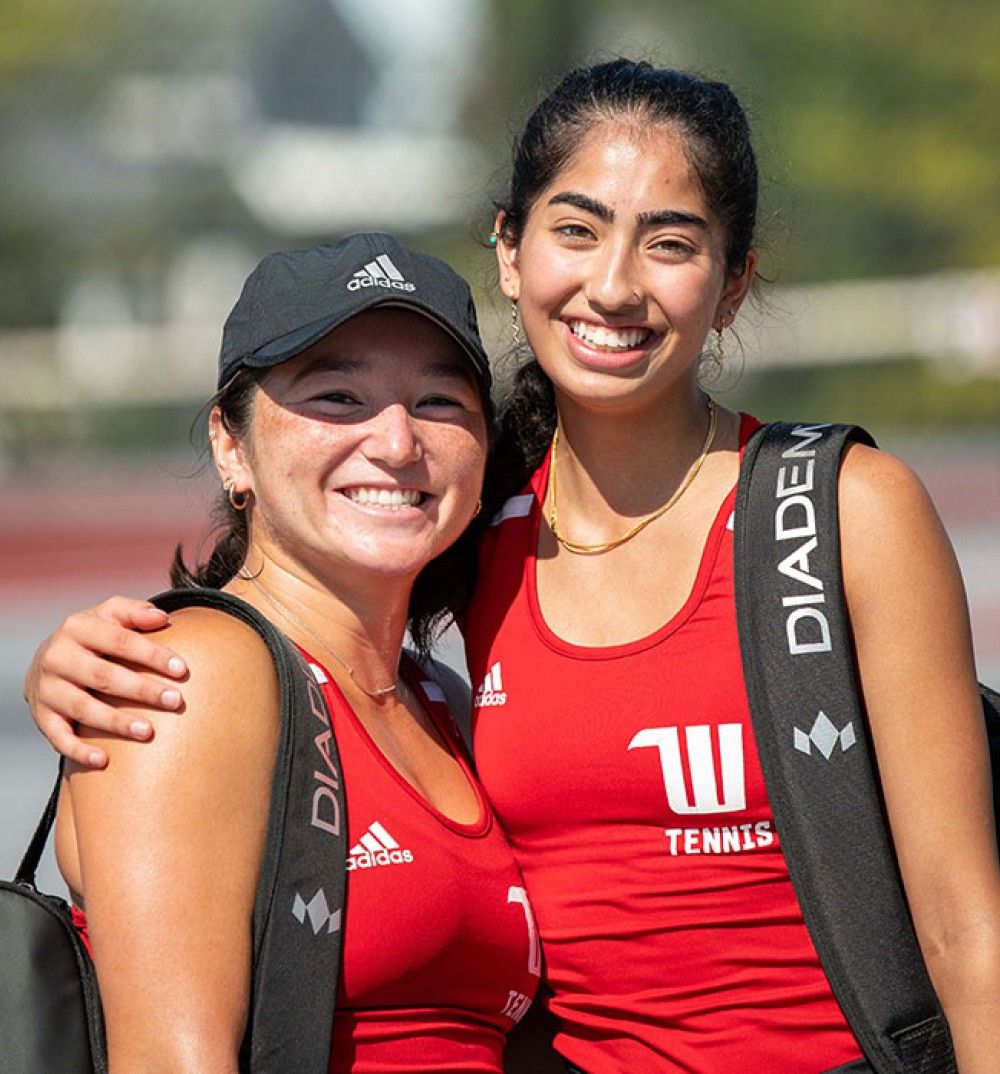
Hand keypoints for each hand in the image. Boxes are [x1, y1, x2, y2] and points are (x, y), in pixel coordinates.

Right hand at [23, 597, 188, 767]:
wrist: (49, 660)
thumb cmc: (95, 636)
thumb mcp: (110, 615)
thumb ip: (135, 612)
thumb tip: (162, 617)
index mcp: (78, 627)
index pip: (121, 641)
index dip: (152, 655)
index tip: (182, 670)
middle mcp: (58, 656)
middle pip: (104, 676)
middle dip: (142, 690)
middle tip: (175, 701)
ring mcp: (47, 688)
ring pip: (84, 708)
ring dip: (116, 722)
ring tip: (149, 732)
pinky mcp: (42, 716)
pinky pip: (58, 737)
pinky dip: (78, 750)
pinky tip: (103, 761)